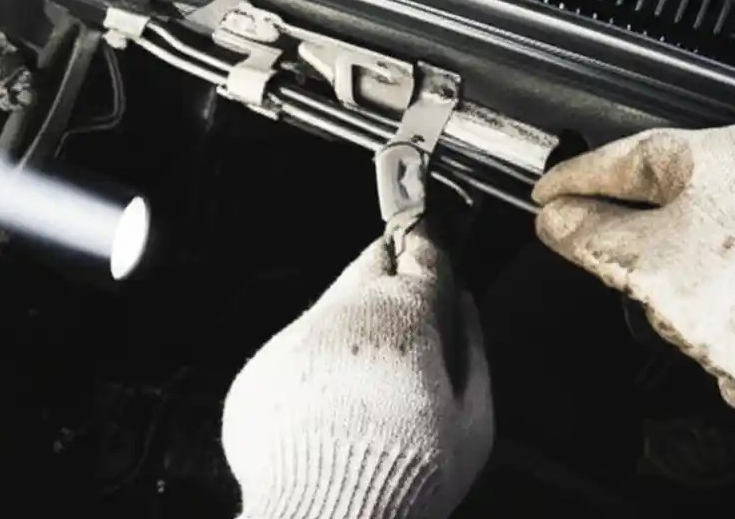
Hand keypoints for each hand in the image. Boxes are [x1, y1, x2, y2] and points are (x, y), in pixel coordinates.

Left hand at [221, 224, 492, 518]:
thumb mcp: (474, 420)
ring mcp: (295, 337)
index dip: (428, 246)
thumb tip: (466, 304)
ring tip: (370, 380)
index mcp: (402, 315)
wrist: (324, 517)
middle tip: (404, 308)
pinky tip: (331, 409)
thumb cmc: (410, 473)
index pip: (419, 252)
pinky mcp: (260, 368)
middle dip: (387, 274)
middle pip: (368, 266)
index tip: (431, 244)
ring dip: (350, 324)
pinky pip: (296, 351)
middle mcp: (343, 312)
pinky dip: (315, 365)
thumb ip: (473, 348)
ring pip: (328, 308)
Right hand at [532, 124, 734, 472]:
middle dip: (647, 259)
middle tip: (620, 281)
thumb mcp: (647, 265)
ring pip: (719, 252)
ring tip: (700, 335)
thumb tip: (557, 219)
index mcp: (732, 151)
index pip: (631, 157)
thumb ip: (590, 235)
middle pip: (677, 208)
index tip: (546, 196)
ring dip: (697, 300)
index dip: (578, 180)